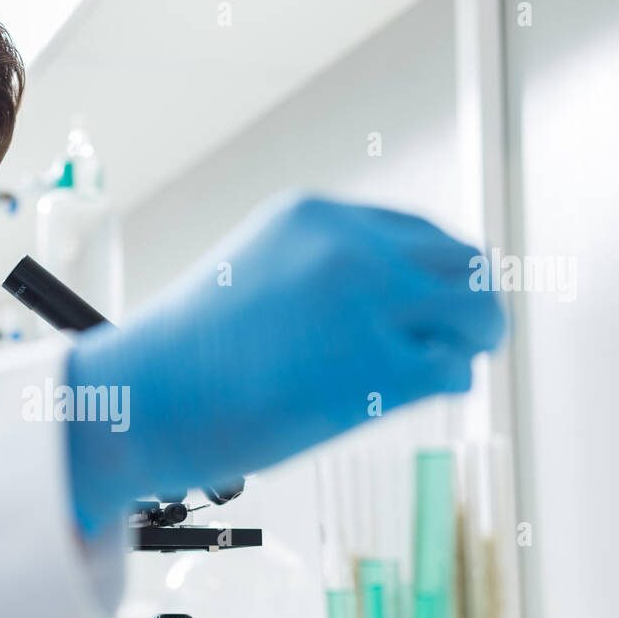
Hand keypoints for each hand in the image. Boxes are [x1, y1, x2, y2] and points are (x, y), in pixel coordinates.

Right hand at [66, 194, 504, 536]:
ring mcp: (366, 304)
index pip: (417, 233)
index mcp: (314, 218)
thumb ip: (319, 277)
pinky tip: (419, 393)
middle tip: (462, 338)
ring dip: (473, 338)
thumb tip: (386, 312)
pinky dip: (449, 382)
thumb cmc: (183, 357)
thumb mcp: (252, 276)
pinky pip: (452, 369)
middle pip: (464, 262)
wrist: (142, 400)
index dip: (436, 275)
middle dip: (469, 302)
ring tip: (447, 365)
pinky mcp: (374, 368)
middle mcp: (349, 248)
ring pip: (476, 308)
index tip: (436, 306)